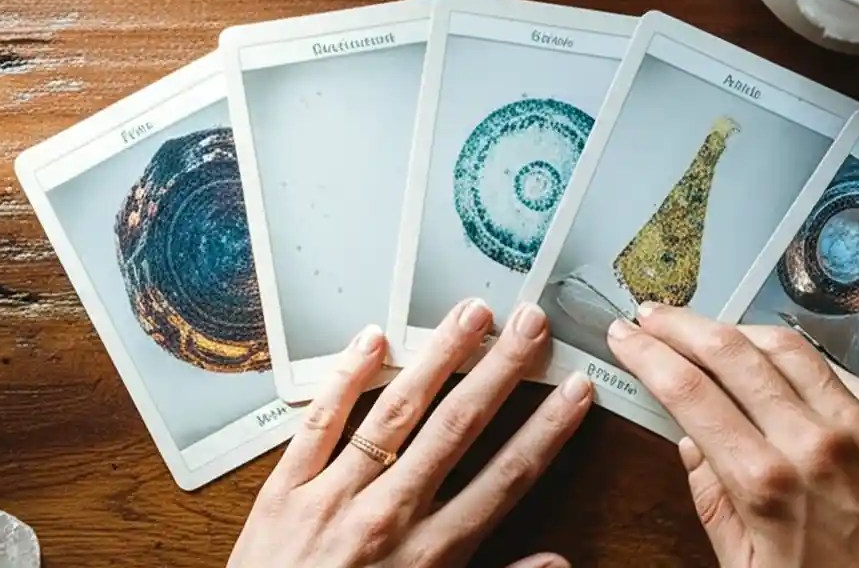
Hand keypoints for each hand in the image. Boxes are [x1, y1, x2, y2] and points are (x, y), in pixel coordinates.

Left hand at [228, 299, 592, 567]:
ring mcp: (335, 497)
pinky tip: (372, 339)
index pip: (505, 478)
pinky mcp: (285, 491)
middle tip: (530, 327)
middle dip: (500, 372)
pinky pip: (318, 424)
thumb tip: (555, 565)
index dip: (546, 430)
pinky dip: (346, 379)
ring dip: (439, 358)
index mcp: (431, 553)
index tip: (573, 391)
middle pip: (457, 428)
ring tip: (471, 316)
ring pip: (396, 412)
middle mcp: (389, 516)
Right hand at [609, 303, 858, 566]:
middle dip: (681, 325)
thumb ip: (713, 502)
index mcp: (765, 482)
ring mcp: (856, 426)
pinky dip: (791, 350)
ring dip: (733, 326)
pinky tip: (768, 351)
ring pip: (784, 345)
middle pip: (730, 352)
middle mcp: (811, 441)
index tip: (626, 337)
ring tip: (702, 325)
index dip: (648, 355)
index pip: (689, 392)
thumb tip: (691, 444)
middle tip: (651, 315)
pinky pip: (832, 367)